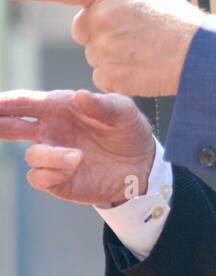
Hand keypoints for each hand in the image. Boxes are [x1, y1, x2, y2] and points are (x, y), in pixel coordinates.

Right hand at [0, 89, 155, 205]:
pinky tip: (74, 167)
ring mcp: (52, 155)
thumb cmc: (128, 130)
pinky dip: (52, 173)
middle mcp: (50, 130)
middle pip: (11, 126)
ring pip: (32, 155)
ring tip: (79, 157)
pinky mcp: (57, 179)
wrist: (141, 165)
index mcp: (60, 107)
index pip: (25, 102)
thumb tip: (78, 96)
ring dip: (50, 155)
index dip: (5, 102)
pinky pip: (40, 177)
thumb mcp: (123, 112)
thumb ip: (102, 104)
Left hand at [2, 0, 205, 96]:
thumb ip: (111, 3)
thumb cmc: (175, 23)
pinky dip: (118, 75)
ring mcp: (103, 46)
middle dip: (98, 33)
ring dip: (113, 56)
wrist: (200, 54)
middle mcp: (102, 16)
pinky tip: (142, 69)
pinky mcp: (108, 74)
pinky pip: (102, 76)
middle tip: (133, 35)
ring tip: (145, 52)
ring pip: (94, 54)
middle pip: (81, 29)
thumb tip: (84, 23)